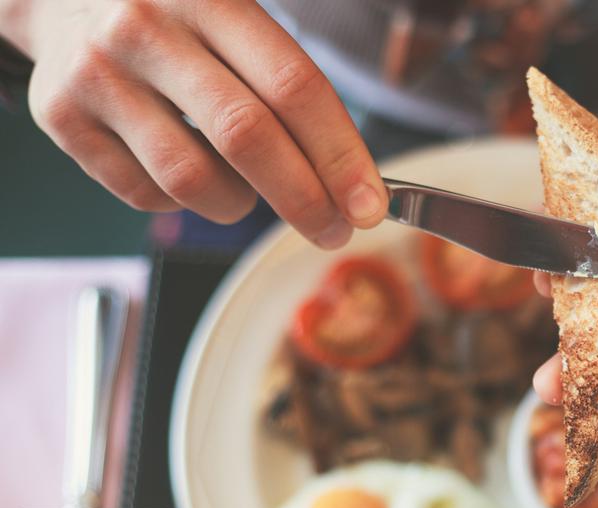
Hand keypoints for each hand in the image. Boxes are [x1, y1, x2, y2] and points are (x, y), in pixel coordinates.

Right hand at [11, 0, 385, 247]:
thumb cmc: (176, 15)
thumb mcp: (232, 15)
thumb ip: (288, 84)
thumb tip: (352, 182)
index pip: (293, 87)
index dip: (339, 154)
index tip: (368, 204)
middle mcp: (148, 30)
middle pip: (247, 137)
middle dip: (304, 199)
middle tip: (333, 230)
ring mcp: (99, 73)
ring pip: (191, 178)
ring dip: (238, 205)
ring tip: (247, 192)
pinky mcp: (61, 115)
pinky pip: (143, 193)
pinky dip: (181, 202)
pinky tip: (190, 173)